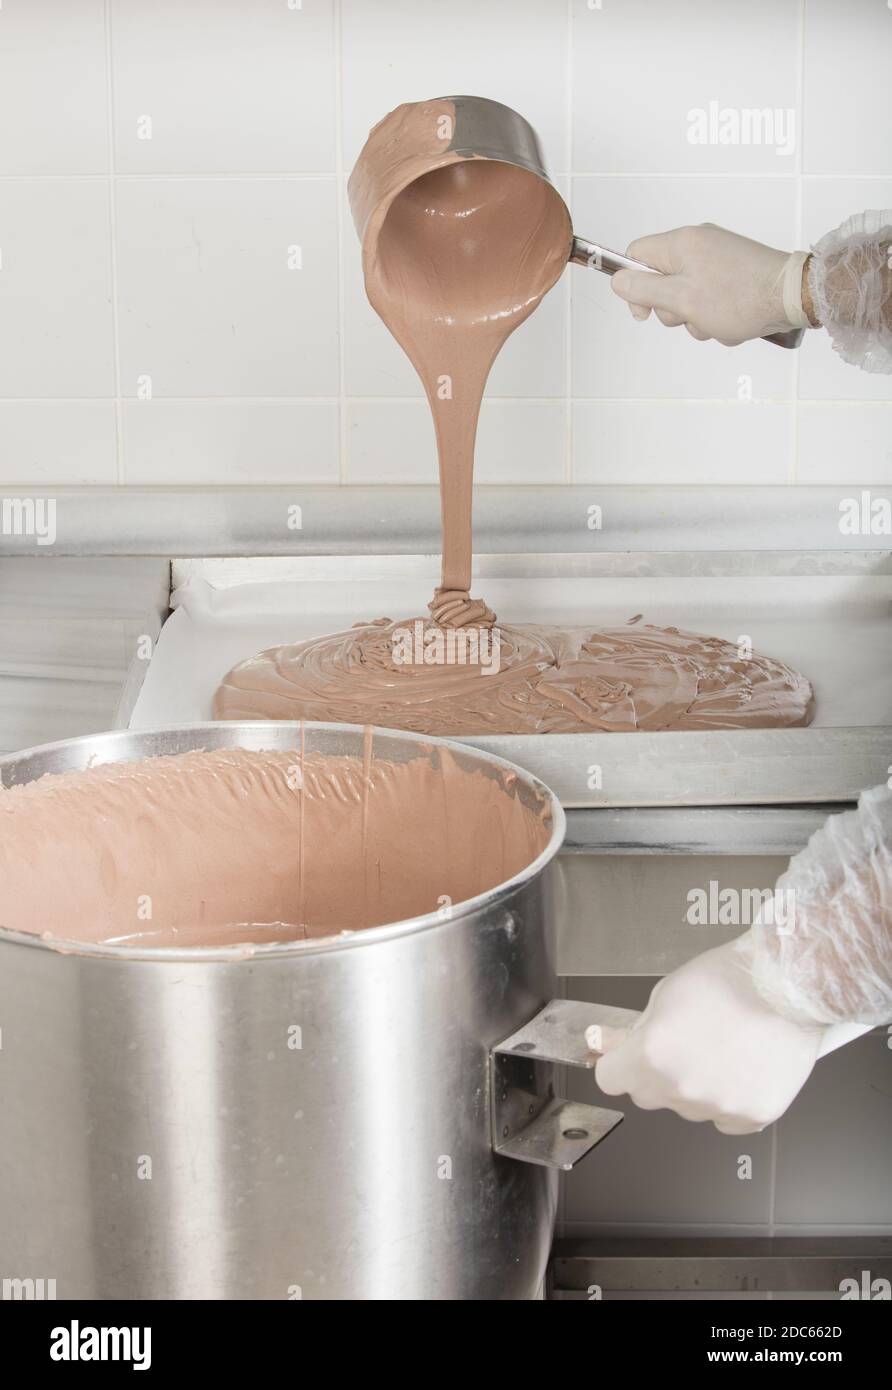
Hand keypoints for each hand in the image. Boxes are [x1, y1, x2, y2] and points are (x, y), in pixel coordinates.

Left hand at [589, 935, 826, 1134]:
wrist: (786, 984)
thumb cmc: (728, 980)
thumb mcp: (665, 994)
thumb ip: (634, 1029)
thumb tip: (606, 1045)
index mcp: (651, 1055)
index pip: (611, 1079)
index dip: (619, 1063)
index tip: (628, 1057)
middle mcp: (681, 1088)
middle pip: (649, 1095)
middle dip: (656, 1074)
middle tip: (684, 1044)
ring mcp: (719, 1107)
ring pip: (689, 1107)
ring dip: (696, 1087)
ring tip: (723, 1049)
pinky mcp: (753, 1115)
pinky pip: (726, 1120)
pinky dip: (730, 1100)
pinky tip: (742, 1068)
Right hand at [611, 223, 796, 345]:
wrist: (791, 295)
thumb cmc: (740, 297)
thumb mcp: (681, 300)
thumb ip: (643, 290)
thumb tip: (618, 281)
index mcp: (681, 243)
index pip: (636, 254)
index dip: (632, 285)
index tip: (644, 310)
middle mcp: (698, 243)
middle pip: (661, 279)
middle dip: (672, 308)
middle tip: (690, 315)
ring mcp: (718, 256)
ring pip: (687, 294)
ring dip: (695, 317)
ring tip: (716, 320)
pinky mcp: (734, 271)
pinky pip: (709, 297)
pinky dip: (715, 314)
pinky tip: (730, 319)